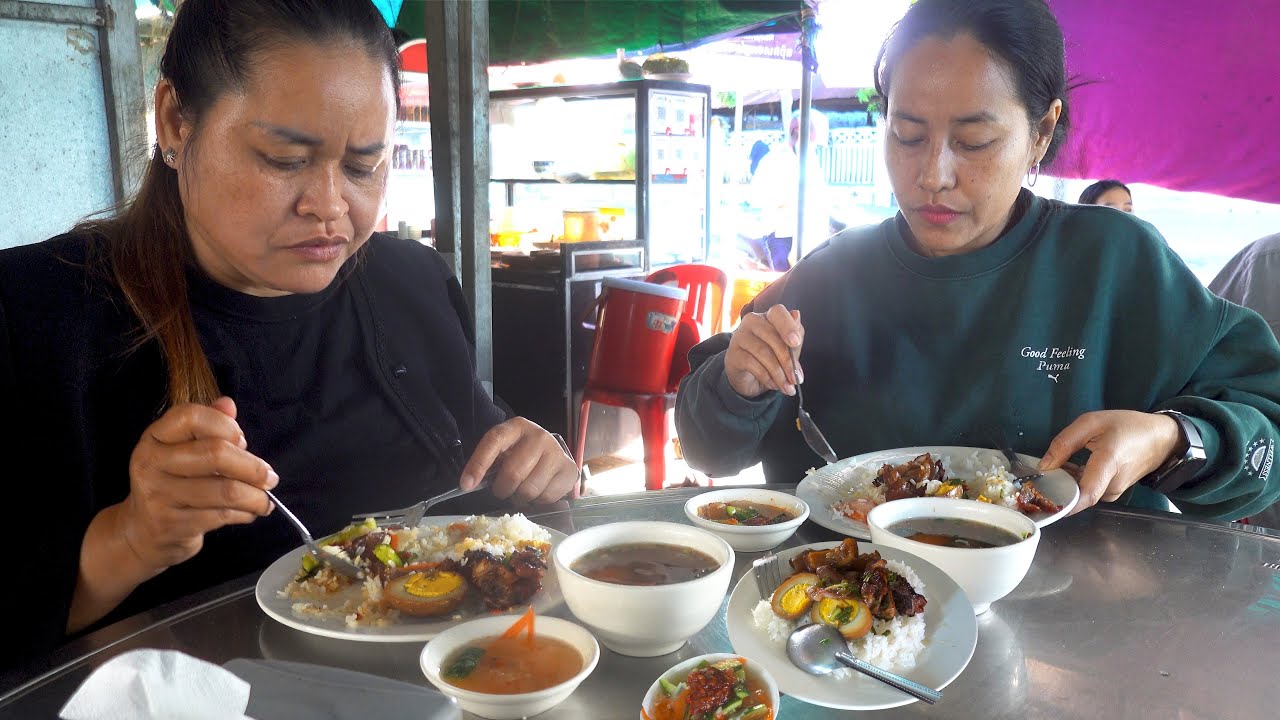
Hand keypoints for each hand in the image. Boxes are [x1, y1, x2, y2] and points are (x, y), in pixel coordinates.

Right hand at [119, 397, 275, 572]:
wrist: (142, 531)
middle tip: (270, 477)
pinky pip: (221, 515)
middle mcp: (151, 463)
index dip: (225, 425)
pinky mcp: (171, 524)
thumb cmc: (174, 483)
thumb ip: (208, 425)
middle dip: (253, 467)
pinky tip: (249, 513)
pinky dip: (245, 514)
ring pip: (225, 490)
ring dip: (255, 496)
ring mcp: (159, 495)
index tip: (242, 441)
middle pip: (215, 454)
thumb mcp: (184, 451)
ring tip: (264, 500)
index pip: (191, 417)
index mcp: (155, 437)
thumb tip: (228, 404)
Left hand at [460, 417, 578, 503]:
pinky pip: (546, 497)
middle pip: (513, 473)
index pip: (493, 442)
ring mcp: (556, 453)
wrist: (552, 452)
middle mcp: (539, 436)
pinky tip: (538, 491)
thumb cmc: (521, 453)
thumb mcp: (504, 449)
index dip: (478, 464)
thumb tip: (469, 484)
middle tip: (502, 490)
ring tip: (521, 490)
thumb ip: (490, 462)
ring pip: (529, 489)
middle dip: (502, 489)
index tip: (466, 485)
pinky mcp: (569, 470)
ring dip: (520, 497)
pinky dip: (538, 501)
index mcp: (517, 427)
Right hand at [724, 304, 803, 397]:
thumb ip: (795, 336)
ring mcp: (740, 336)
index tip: (796, 342)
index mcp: (768, 317)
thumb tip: (797, 315)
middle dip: (787, 361)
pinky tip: (773, 385)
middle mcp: (752, 322)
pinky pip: (752, 364)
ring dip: (778, 373)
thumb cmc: (771, 358)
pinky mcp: (733, 354)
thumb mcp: (788, 349)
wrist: (749, 377)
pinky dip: (766, 377)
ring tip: (787, 386)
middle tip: (796, 379)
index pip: (778, 312)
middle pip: (772, 336)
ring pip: (763, 352)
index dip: (788, 326)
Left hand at [1039, 410, 1180, 512]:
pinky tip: (1069, 468)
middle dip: (1055, 487)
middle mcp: (1112, 485)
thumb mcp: (1091, 423)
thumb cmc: (1127, 427)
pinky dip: (1075, 482)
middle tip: (1038, 474)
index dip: (1064, 502)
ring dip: (1064, 483)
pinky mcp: (1112, 493)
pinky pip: (1087, 491)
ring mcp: (1113, 492)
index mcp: (1108, 463)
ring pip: (1081, 493)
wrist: (1161, 439)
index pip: (1087, 494)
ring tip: (1054, 466)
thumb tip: (1044, 466)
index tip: (1043, 500)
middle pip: (1077, 495)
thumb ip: (1064, 443)